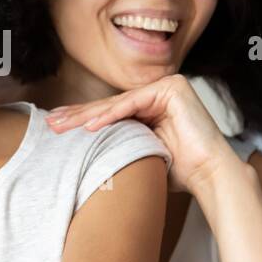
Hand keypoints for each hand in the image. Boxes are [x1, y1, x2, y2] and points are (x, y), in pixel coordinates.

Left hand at [45, 75, 243, 194]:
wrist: (209, 175)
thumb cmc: (180, 171)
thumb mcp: (140, 153)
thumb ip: (119, 143)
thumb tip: (88, 151)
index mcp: (151, 105)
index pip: (111, 112)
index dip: (83, 119)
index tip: (58, 127)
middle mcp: (159, 91)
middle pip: (111, 105)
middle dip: (78, 116)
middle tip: (52, 124)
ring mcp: (167, 86)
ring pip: (119, 103)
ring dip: (89, 116)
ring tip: (64, 125)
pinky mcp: (173, 87)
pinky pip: (135, 103)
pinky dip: (112, 115)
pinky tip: (90, 126)